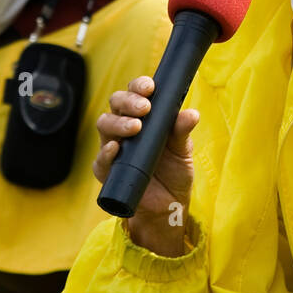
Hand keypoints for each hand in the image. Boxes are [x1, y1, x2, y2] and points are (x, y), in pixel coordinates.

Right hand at [94, 75, 198, 256]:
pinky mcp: (107, 171)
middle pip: (116, 104)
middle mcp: (124, 127)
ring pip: (104, 125)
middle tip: (145, 108)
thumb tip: (191, 114)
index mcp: (142, 117)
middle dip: (128, 101)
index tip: (150, 87)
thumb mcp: (182, 150)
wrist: (168, 206)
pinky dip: (106, 153)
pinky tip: (116, 148)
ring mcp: (113, 148)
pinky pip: (100, 160)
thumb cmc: (173, 172)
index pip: (135, 93)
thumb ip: (182, 131)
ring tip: (135, 127)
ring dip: (118, 123)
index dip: (139, 86)